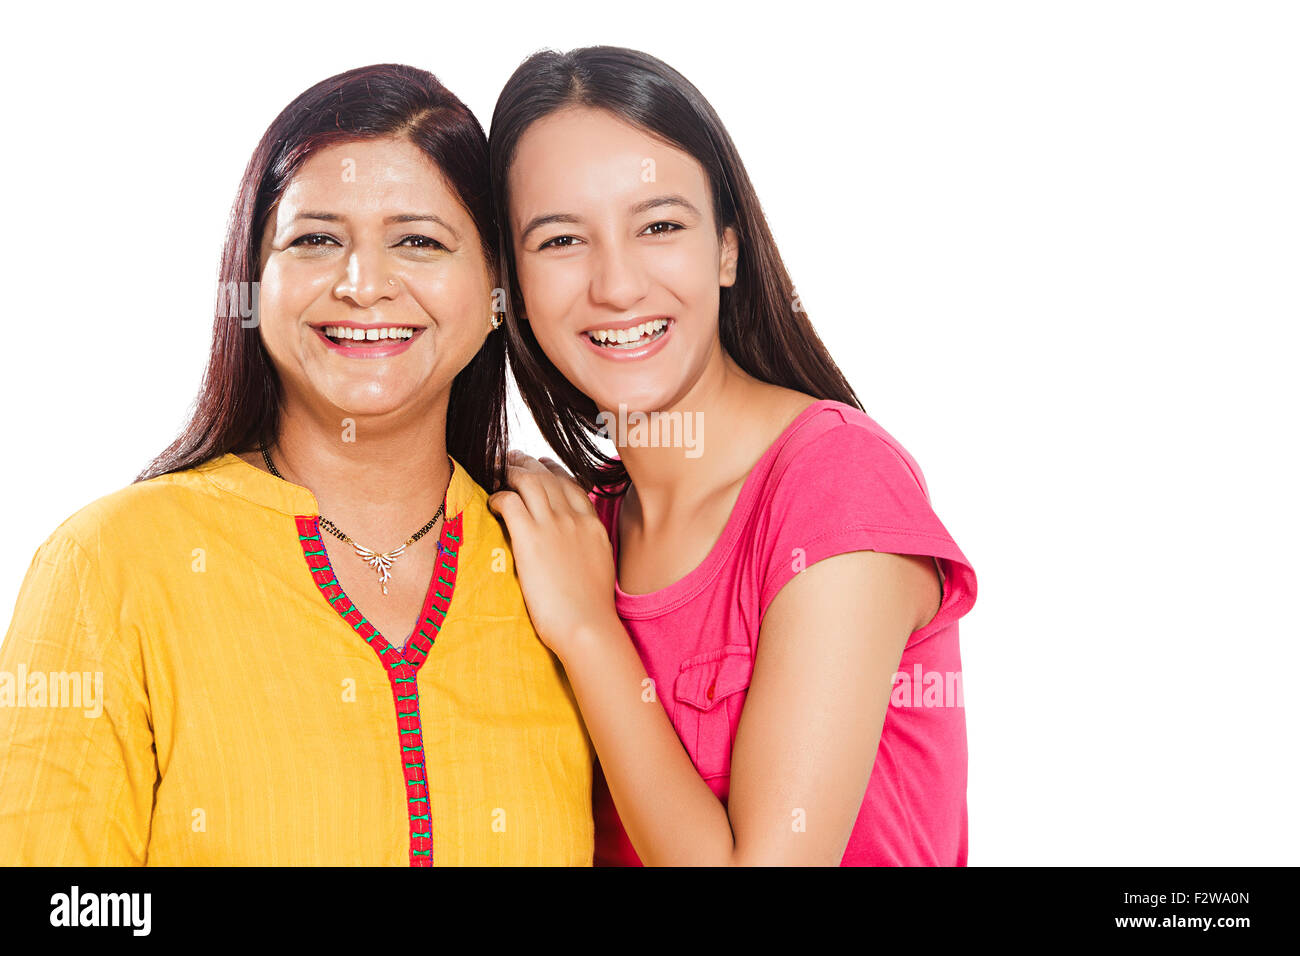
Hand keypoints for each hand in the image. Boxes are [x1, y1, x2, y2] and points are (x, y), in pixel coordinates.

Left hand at [486, 451, 620, 655]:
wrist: (587, 626)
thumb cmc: (591, 611)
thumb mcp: (599, 570)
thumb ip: (588, 551)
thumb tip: (577, 553)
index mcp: (593, 527)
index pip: (572, 485)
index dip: (554, 471)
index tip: (542, 466)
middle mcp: (575, 520)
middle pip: (549, 477)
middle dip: (528, 464)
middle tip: (511, 460)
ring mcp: (554, 526)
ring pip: (530, 480)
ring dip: (511, 472)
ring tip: (498, 472)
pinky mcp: (531, 539)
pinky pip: (511, 502)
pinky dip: (499, 496)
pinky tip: (492, 502)